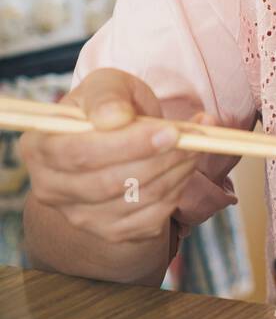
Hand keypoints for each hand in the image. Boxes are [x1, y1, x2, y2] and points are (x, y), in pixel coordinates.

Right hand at [20, 67, 213, 247]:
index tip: (169, 131)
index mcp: (39, 147)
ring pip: (134, 201)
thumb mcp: (107, 85)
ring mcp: (78, 216)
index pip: (80, 153)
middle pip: (108, 183)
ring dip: (174, 173)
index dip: (128, 145)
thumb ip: (107, 96)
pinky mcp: (110, 232)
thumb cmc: (109, 107)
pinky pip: (149, 219)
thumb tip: (114, 118)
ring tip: (193, 146)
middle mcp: (50, 188)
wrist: (116, 141)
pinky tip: (182, 169)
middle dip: (159, 159)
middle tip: (191, 138)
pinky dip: (175, 192)